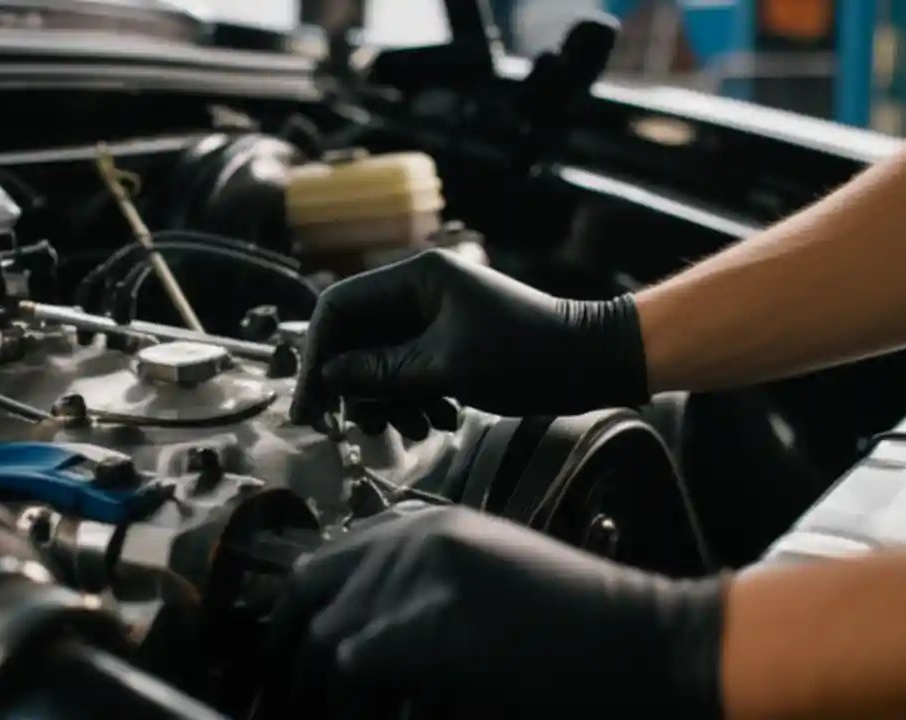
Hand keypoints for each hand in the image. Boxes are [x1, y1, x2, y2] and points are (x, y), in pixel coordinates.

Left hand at [260, 505, 725, 717]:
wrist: (652, 644)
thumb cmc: (586, 629)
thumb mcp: (494, 586)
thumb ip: (427, 595)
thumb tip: (362, 647)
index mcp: (430, 528)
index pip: (329, 562)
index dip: (297, 618)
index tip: (287, 664)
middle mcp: (411, 542)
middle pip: (307, 594)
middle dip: (286, 658)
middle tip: (282, 709)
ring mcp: (413, 580)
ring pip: (322, 645)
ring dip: (322, 698)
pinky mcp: (418, 630)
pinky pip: (350, 679)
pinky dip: (355, 713)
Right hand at [289, 249, 648, 437]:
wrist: (594, 363)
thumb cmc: (528, 355)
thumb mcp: (447, 366)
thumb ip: (383, 371)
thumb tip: (331, 377)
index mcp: (416, 277)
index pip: (339, 308)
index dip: (317, 357)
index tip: (311, 406)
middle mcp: (420, 290)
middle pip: (357, 337)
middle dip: (356, 386)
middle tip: (359, 429)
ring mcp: (435, 316)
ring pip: (382, 360)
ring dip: (388, 399)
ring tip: (413, 430)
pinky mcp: (450, 341)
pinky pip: (410, 370)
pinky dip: (414, 399)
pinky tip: (438, 421)